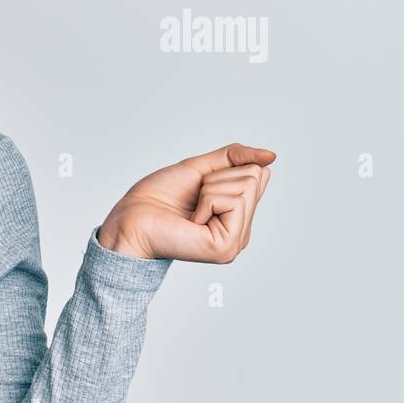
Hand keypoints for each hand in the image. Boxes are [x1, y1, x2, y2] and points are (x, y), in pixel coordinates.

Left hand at [97, 142, 275, 262]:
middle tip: (193, 198)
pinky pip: (233, 201)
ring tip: (192, 210)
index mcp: (237, 214)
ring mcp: (235, 241)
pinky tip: (193, 220)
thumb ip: (235, 157)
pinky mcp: (226, 247)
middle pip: (255, 177)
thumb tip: (272, 155)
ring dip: (210, 189)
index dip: (226, 168)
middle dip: (217, 178)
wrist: (132, 217)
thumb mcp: (202, 168)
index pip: (258, 173)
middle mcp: (240, 230)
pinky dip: (208, 200)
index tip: (201, 185)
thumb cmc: (159, 196)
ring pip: (246, 186)